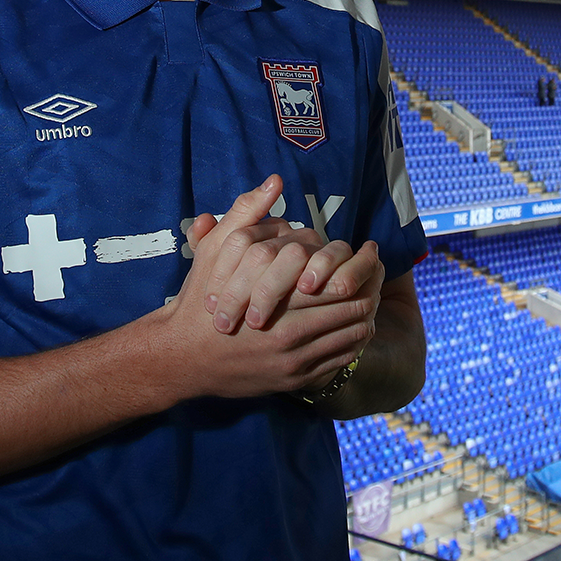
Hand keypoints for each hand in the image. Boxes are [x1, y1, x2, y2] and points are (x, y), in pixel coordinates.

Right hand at [152, 192, 379, 400]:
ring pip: (352, 335)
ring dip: (368, 314)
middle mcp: (289, 333)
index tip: (370, 250)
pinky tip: (355, 325)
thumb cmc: (201, 297)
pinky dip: (355, 341)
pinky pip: (341, 359)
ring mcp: (293, 360)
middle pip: (355, 308)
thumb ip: (246, 213)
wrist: (182, 356)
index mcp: (276, 298)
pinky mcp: (295, 380)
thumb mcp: (217, 250)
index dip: (363, 264)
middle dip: (373, 286)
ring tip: (372, 295)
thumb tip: (275, 181)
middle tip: (379, 271)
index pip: (341, 280)